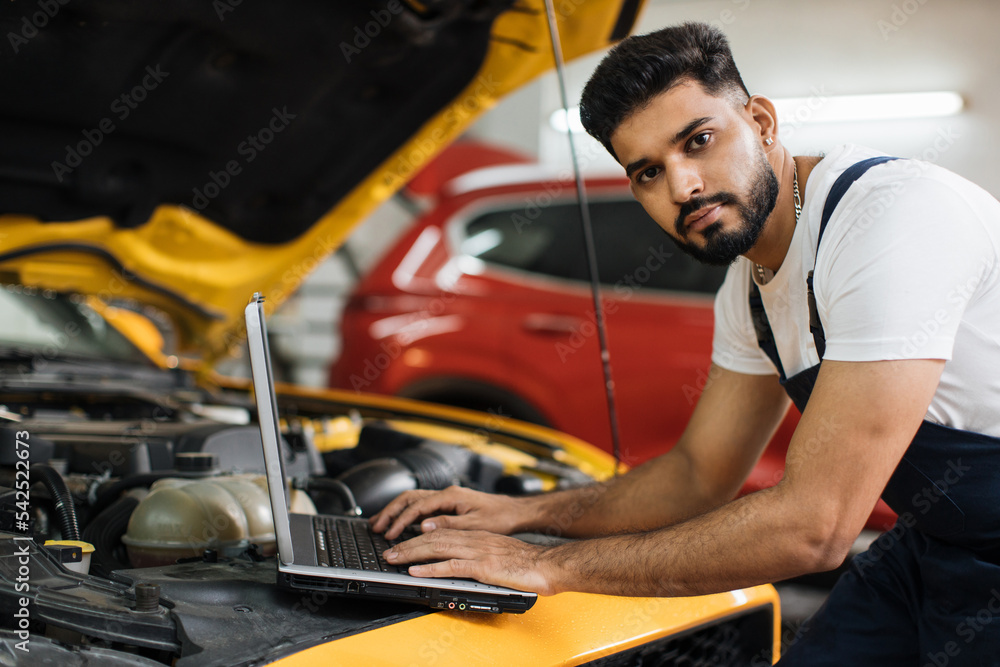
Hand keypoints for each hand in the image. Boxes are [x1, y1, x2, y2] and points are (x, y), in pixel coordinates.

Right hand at [370, 486, 532, 539]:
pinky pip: (420, 505)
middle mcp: (446, 493)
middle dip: (390, 512)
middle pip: (409, 498)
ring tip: (380, 525)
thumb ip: (448, 524)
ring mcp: (446, 497)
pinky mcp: (448, 504)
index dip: (401, 521)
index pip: (417, 506)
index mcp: (451, 496)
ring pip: (412, 500)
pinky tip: (399, 523)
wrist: (514, 512)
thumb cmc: (499, 517)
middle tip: (376, 528)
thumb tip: (424, 527)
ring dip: (395, 512)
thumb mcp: (475, 525)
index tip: (390, 534)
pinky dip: (406, 513)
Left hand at [383, 528, 558, 595]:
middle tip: (388, 552)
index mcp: (477, 536)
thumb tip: (460, 558)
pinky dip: (430, 569)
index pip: (441, 532)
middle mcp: (474, 540)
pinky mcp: (483, 566)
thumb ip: (478, 552)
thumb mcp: (497, 551)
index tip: (402, 544)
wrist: (548, 565)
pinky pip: (451, 566)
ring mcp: (478, 552)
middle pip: (433, 537)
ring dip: (411, 554)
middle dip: (407, 544)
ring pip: (437, 548)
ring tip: (394, 559)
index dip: (418, 537)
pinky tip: (416, 571)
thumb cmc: (526, 563)